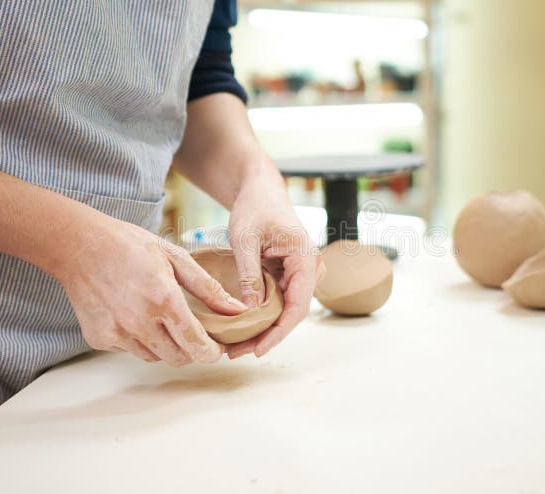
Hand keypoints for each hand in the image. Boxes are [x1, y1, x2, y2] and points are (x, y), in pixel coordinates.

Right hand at [54, 216, 247, 365]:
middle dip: (192, 350)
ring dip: (166, 345)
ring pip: (155, 357)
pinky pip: (131, 350)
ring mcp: (117, 333)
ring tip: (162, 319)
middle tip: (194, 333)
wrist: (79, 246)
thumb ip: (208, 288)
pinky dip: (141, 340)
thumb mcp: (175, 258)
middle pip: (179, 358)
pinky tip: (136, 316)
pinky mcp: (100, 339)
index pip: (196, 345)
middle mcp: (139, 321)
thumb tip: (237, 309)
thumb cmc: (130, 246)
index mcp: (162, 299)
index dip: (212, 352)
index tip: (218, 347)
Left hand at [225, 175, 324, 358]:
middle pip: (292, 313)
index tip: (259, 349)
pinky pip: (278, 302)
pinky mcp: (289, 276)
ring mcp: (301, 274)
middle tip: (236, 353)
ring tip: (234, 346)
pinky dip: (261, 316)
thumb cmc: (255, 208)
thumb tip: (250, 312)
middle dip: (266, 336)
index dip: (279, 332)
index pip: (298, 306)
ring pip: (284, 311)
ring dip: (262, 329)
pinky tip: (241, 328)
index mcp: (306, 258)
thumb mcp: (245, 239)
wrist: (260, 192)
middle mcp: (310, 269)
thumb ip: (249, 274)